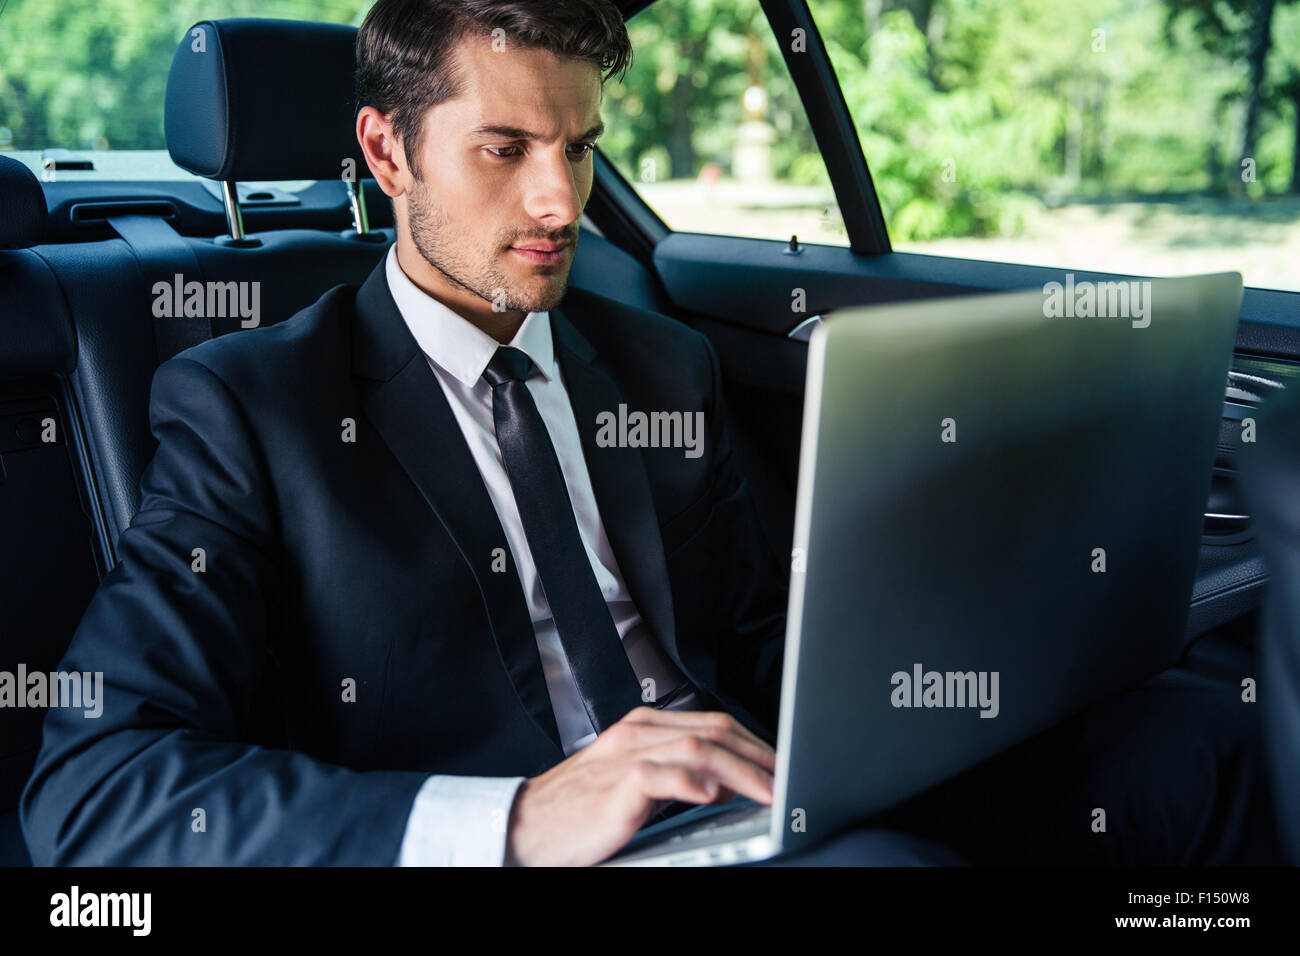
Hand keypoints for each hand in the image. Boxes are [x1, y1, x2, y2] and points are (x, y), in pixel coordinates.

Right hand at [504, 707, 775, 865]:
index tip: (782, 765)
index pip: (713, 724)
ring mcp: (626, 754)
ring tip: (769, 791)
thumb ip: (673, 774)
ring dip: (742, 771)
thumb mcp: (633, 782)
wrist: (526, 828)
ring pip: (699, 748)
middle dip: (759, 755)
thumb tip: (724, 783)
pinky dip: (692, 783)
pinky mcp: (616, 784)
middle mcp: (638, 732)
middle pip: (714, 731)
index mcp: (644, 726)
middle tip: (789, 778)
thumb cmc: (577, 812)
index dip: (754, 743)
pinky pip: (660, 775)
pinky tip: (713, 795)